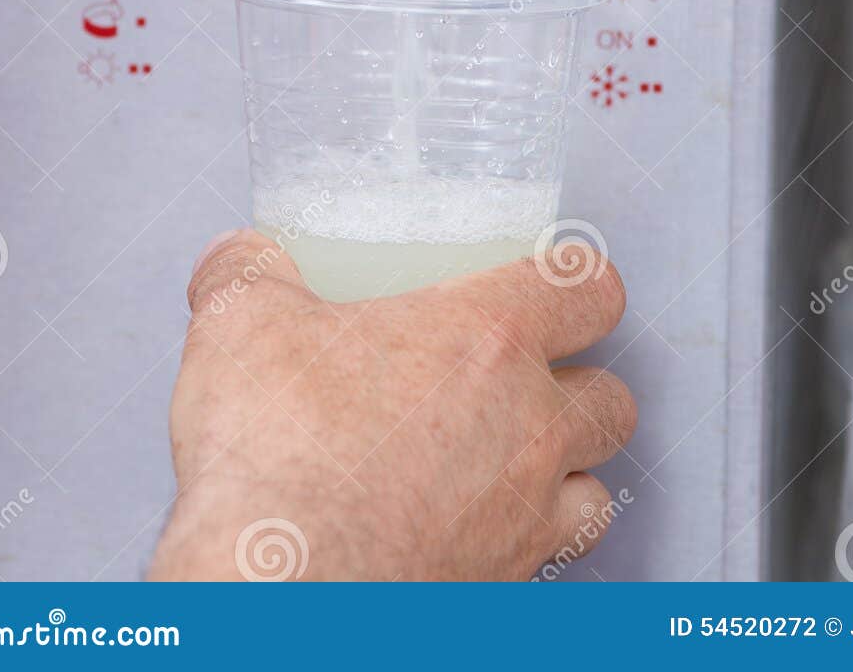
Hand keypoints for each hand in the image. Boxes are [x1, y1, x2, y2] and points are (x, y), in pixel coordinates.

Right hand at [151, 229, 635, 582]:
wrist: (276, 595)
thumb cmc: (275, 454)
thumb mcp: (240, 322)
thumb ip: (249, 272)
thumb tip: (241, 257)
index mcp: (487, 338)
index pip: (588, 288)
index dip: (577, 281)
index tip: (549, 282)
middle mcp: (529, 428)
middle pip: (612, 398)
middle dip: (578, 386)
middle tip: (518, 381)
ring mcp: (522, 521)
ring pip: (596, 492)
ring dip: (564, 474)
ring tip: (503, 465)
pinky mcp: (499, 593)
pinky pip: (545, 566)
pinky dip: (522, 547)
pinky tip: (464, 534)